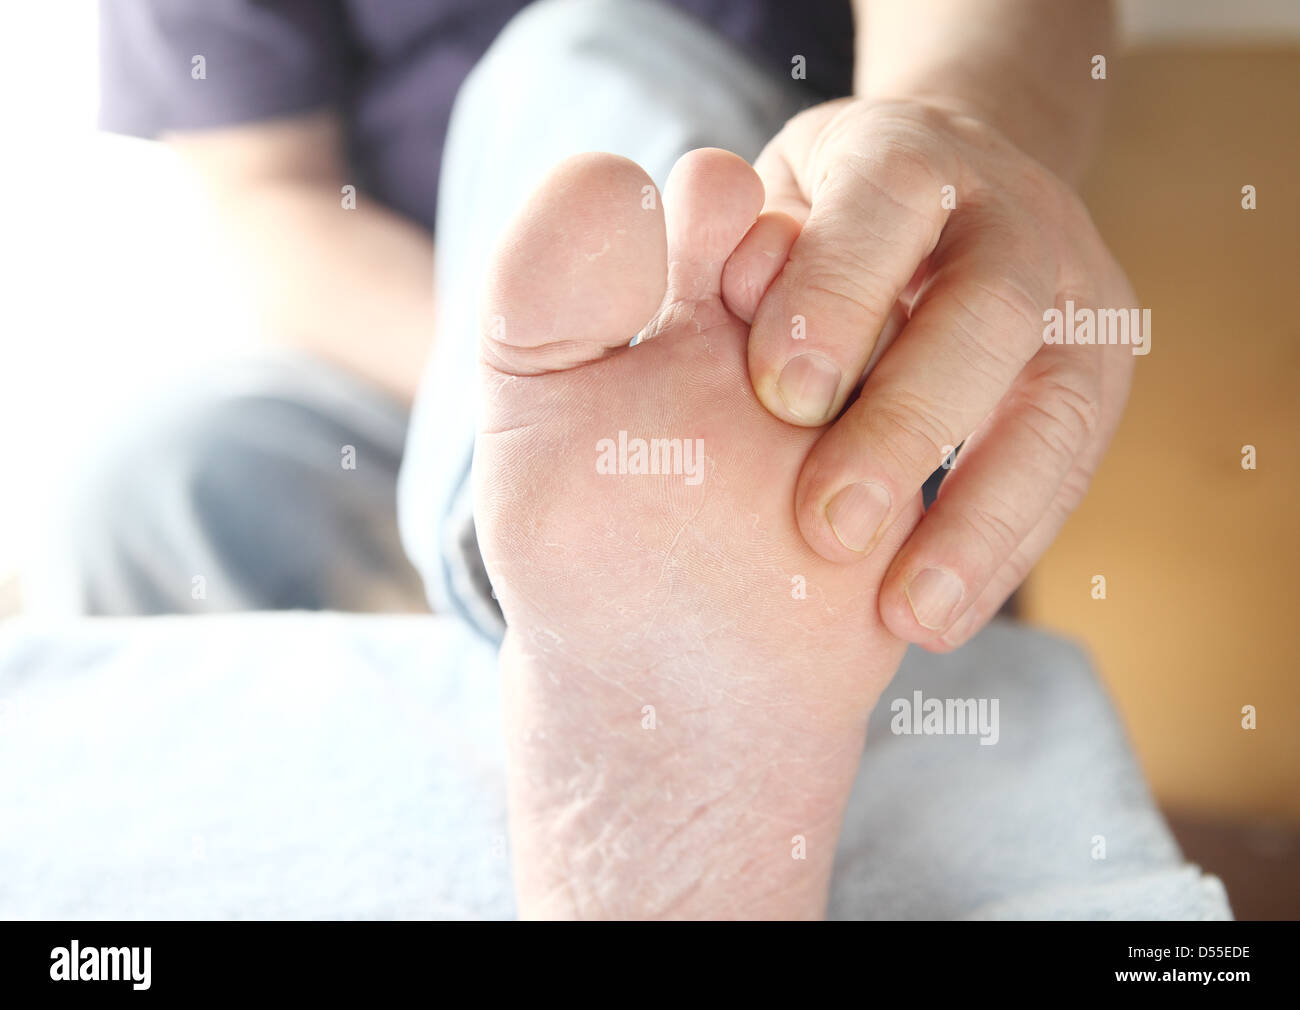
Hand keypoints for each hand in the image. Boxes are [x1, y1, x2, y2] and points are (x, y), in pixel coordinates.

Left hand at [731, 97, 1136, 650]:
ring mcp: (1074, 299)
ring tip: (910, 618)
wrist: (950, 196)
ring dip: (980, 522)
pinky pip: (1065, 475)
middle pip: (988, 310)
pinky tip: (940, 617)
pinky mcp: (1100, 376)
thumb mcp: (767, 205)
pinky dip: (1001, 552)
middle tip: (830, 527)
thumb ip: (740, 250)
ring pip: (1056, 408)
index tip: (778, 396)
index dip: (834, 296)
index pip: (885, 203)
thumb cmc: (823, 221)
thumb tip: (724, 297)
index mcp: (908, 155)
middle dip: (909, 424)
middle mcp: (1011, 217)